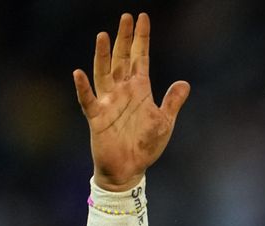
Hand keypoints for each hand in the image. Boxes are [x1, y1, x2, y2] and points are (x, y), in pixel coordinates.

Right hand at [73, 13, 189, 191]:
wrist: (129, 170)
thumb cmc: (145, 146)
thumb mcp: (164, 122)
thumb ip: (172, 102)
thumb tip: (185, 82)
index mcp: (139, 90)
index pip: (141, 58)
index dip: (142, 39)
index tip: (143, 18)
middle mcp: (122, 91)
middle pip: (123, 59)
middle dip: (125, 38)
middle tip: (126, 17)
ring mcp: (108, 102)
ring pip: (104, 73)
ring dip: (103, 55)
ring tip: (103, 36)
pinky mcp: (96, 117)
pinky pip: (88, 100)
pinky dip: (83, 87)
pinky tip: (79, 73)